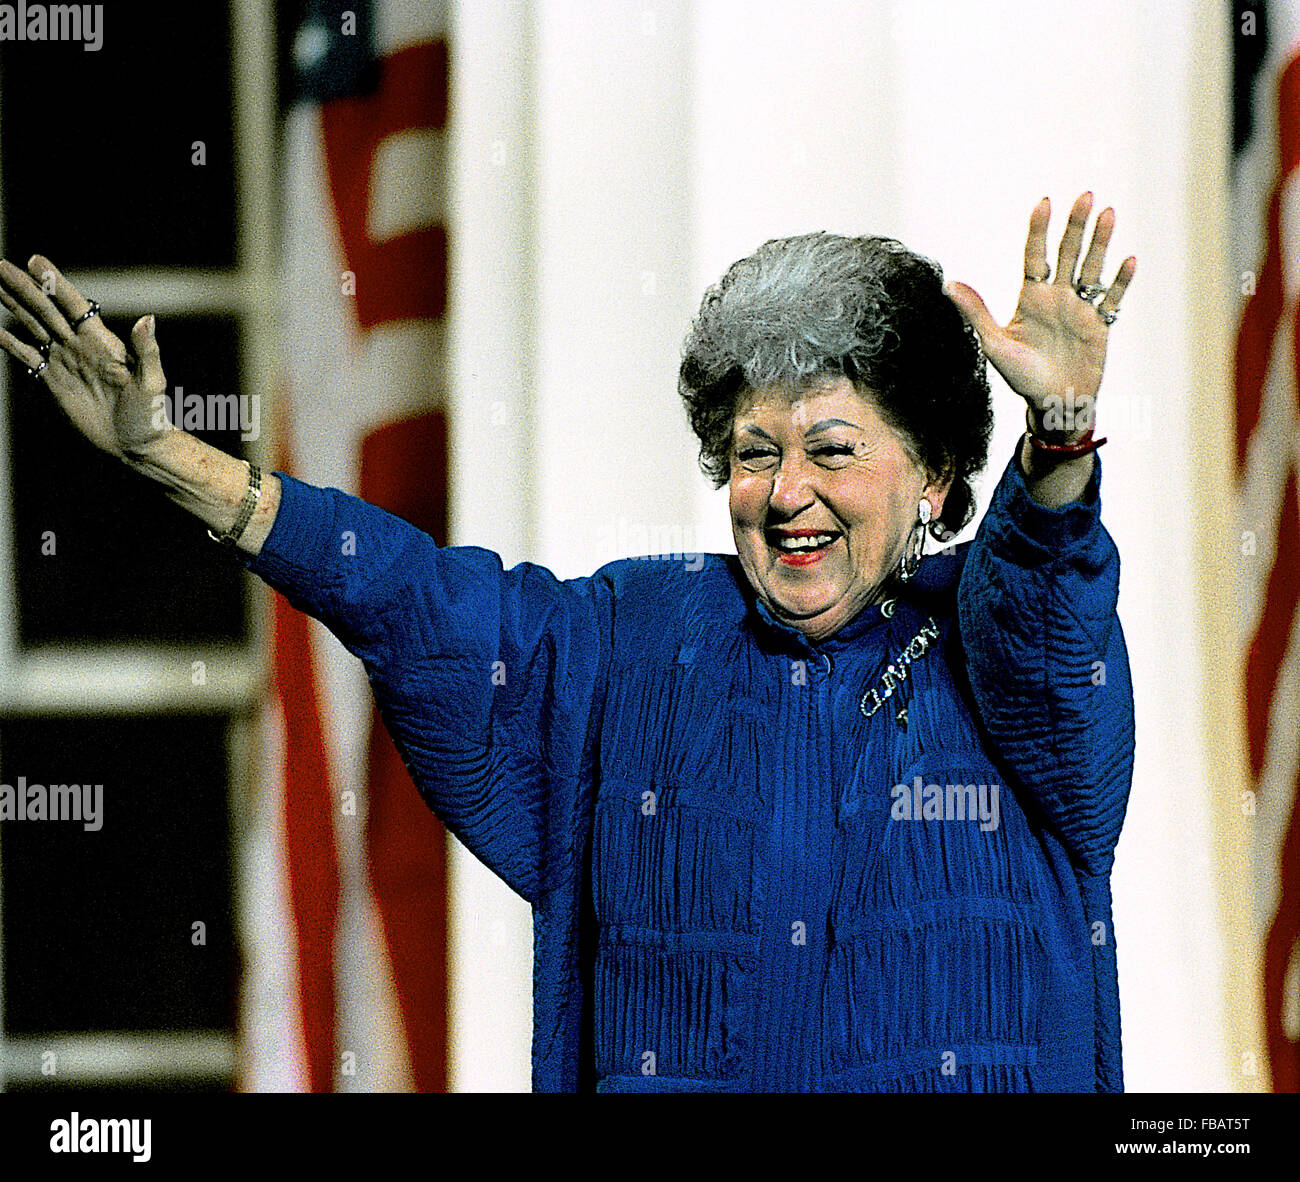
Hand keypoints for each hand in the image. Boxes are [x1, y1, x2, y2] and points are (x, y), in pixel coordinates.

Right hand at [0, 254, 171, 460]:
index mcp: (103, 342)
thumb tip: (148, 319)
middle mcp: (80, 346)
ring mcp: (66, 361)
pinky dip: (10, 343)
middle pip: (46, 310)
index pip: (74, 305)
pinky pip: (28, 356)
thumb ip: (147, 351)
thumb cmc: (150, 415)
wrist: (136, 445)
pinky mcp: (54, 380)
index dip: (55, 283)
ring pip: (34, 326)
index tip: (36, 261)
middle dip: (23, 287)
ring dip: (14, 305)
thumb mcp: (152, 383)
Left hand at [943, 192, 1135, 440]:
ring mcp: (1080, 308)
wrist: (1050, 403)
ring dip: (1100, 243)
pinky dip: (1121, 281)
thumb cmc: (1020, 376)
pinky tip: (1129, 260)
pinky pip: (1113, 299)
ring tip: (1108, 213)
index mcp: (1031, 298)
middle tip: (1084, 195)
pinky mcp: (1100, 325)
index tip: (1044, 202)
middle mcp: (1057, 297)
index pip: (1035, 256)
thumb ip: (976, 312)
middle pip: (1067, 254)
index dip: (1039, 230)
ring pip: (1092, 268)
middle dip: (1075, 226)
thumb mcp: (994, 344)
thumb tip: (948, 284)